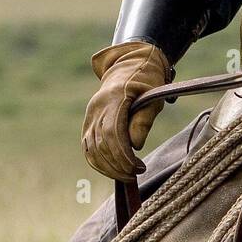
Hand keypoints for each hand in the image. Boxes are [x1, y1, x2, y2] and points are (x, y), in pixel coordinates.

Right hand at [81, 41, 170, 181]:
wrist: (129, 66)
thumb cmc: (146, 82)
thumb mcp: (153, 97)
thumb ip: (143, 120)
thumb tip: (135, 146)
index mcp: (113, 97)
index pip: (112, 133)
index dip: (123, 155)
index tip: (138, 167)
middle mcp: (96, 107)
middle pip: (101, 143)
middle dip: (117, 165)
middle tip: (135, 175)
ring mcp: (90, 114)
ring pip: (91, 148)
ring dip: (108, 167)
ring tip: (127, 175)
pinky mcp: (88, 122)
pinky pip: (88, 147)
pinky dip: (98, 162)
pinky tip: (113, 170)